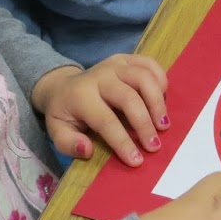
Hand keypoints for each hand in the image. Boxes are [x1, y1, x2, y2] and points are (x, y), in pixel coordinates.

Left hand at [32, 57, 167, 167]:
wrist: (64, 86)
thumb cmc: (65, 114)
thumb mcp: (57, 131)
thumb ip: (68, 144)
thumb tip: (87, 150)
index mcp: (81, 96)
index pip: (106, 120)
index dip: (123, 141)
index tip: (137, 161)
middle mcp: (99, 76)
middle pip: (129, 97)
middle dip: (144, 124)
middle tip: (154, 146)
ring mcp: (114, 64)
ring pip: (143, 77)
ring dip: (157, 103)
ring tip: (163, 125)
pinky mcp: (127, 58)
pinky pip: (149, 64)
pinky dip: (161, 80)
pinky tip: (162, 100)